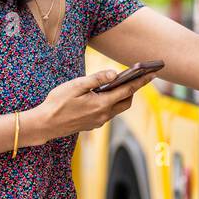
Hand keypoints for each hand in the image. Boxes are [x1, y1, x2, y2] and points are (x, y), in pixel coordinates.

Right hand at [35, 67, 158, 140]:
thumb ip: (97, 79)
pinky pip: (108, 113)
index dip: (141, 81)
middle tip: (137, 76)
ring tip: (120, 83)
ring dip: (122, 97)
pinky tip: (104, 95)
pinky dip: (111, 103)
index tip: (152, 73)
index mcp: (101, 104)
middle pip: (126, 101)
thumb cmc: (58, 102)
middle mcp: (103, 115)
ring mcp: (98, 121)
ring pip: (117, 108)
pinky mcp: (92, 124)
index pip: (127, 91)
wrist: (45, 124)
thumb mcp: (76, 86)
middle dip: (133, 89)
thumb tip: (115, 74)